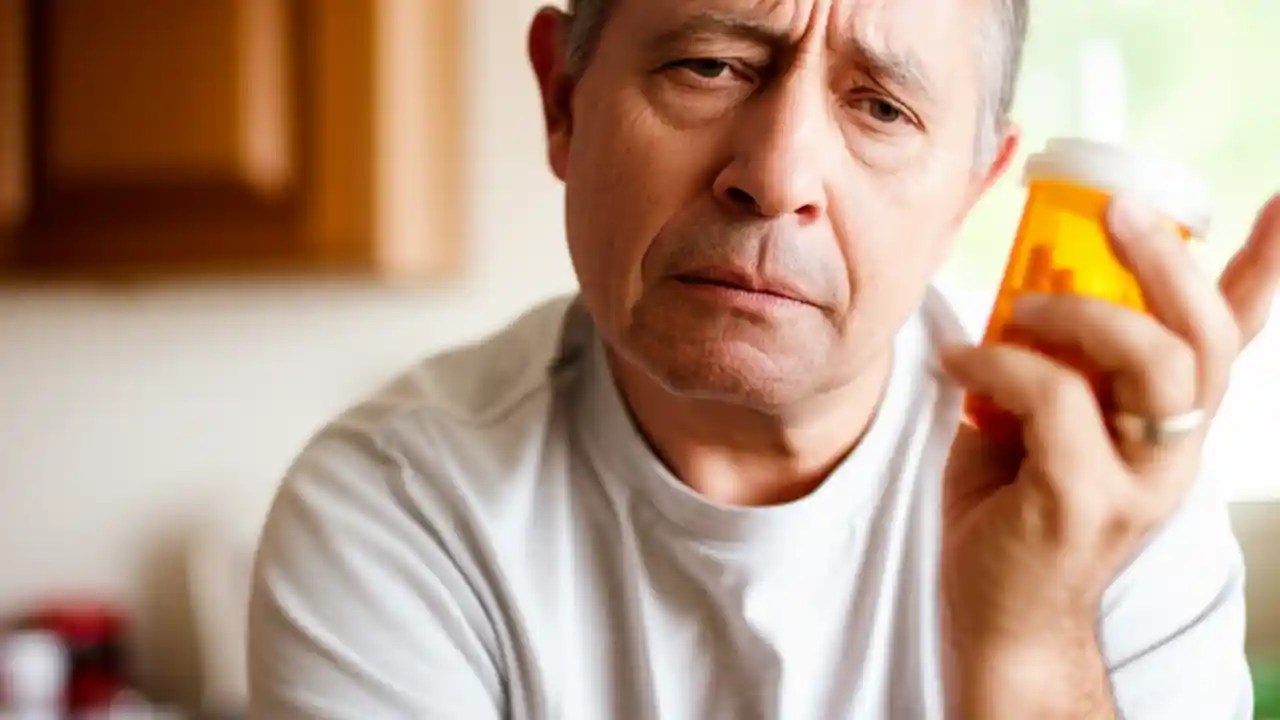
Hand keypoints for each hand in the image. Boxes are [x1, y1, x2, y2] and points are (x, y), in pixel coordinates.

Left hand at [939, 194, 1279, 717]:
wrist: (1001, 619)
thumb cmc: (1014, 512)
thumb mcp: (1044, 426)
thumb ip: (1057, 366)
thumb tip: (1032, 283)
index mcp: (1169, 426)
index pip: (1231, 341)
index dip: (1262, 271)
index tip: (1277, 204)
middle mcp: (1172, 453)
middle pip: (1205, 339)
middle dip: (1166, 262)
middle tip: (1116, 211)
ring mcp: (1136, 482)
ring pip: (1153, 362)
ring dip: (1078, 312)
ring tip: (1019, 306)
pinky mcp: (1080, 501)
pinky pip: (1054, 399)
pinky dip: (1000, 362)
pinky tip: (958, 361)